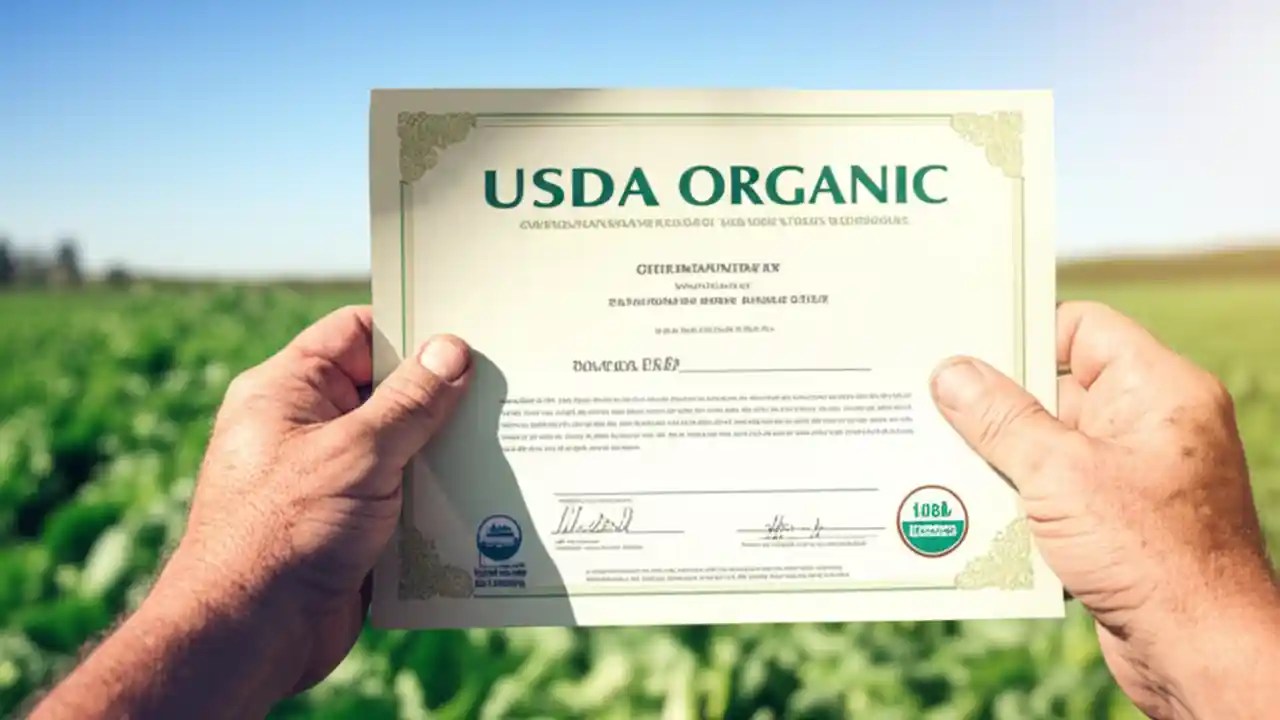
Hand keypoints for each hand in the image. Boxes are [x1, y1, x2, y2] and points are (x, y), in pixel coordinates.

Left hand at [31, 306, 471, 718]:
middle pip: (387, 390)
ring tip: (508, 440)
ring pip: (402, 446)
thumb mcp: (358, 452)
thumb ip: (411, 401)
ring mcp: (329, 478)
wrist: (249, 634)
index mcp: (288, 390)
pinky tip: (486, 496)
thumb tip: (452, 349)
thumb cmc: (287, 530)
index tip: (467, 333)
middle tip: (505, 386)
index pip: (356, 333)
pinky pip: (404, 495)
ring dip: (446, 451)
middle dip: (442, 395)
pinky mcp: (350, 524)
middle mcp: (306, 428)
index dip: (409, 329)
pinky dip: (438, 496)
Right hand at [930, 301, 1278, 718]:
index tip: (969, 349)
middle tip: (935, 405)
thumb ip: (1000, 418)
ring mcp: (1139, 474)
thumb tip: (952, 373)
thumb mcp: (1057, 474)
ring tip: (943, 460)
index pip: (1083, 329)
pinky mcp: (1123, 520)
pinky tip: (974, 510)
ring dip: (1003, 458)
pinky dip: (1021, 498)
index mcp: (1158, 390)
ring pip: (1052, 445)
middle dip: (998, 405)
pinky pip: (1059, 490)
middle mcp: (1154, 424)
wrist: (1200, 650)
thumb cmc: (1149, 554)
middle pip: (1060, 389)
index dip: (1027, 335)